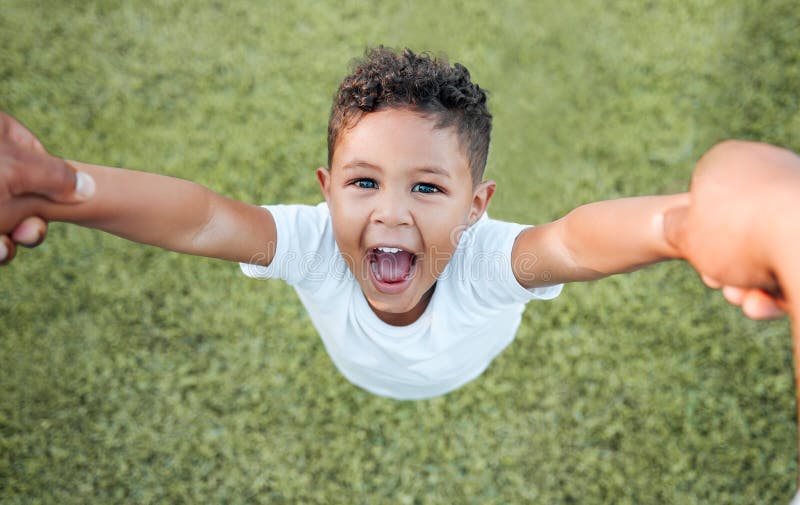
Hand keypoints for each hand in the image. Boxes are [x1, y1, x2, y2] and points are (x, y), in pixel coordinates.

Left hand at [0, 111, 94, 263]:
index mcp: (0, 132)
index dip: (52, 183)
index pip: (36, 153)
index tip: (52, 202)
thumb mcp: (18, 170)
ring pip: (6, 217)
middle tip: (28, 233)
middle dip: (31, 221)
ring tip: (2, 247)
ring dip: (11, 240)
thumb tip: (89, 187)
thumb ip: (58, 176)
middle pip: (23, 191)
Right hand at [663, 140, 799, 320]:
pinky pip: (793, 249)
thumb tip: (669, 222)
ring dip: (753, 280)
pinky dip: (783, 277)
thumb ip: (674, 227)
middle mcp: (767, 164)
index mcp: (728, 158)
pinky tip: (771, 301)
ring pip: (769, 243)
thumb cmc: (736, 233)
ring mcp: (798, 188)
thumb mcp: (685, 233)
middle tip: (722, 286)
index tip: (698, 250)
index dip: (696, 230)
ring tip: (750, 302)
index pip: (701, 195)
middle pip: (738, 225)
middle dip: (728, 264)